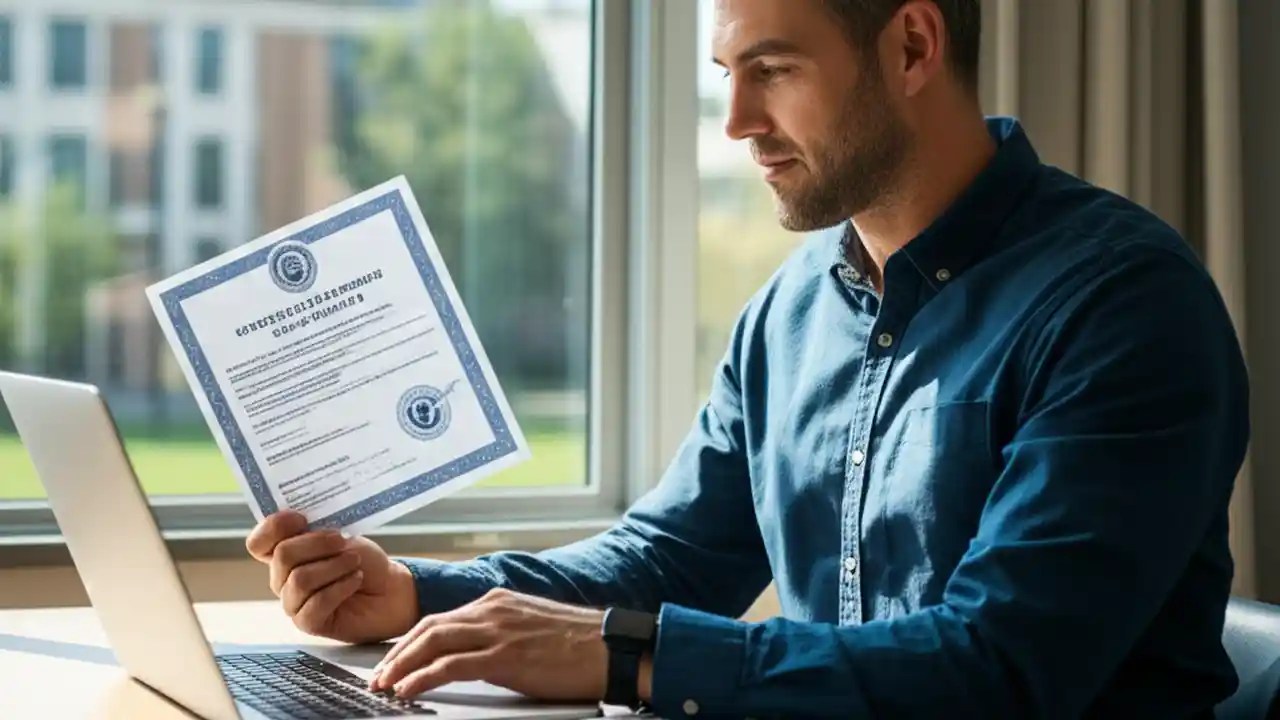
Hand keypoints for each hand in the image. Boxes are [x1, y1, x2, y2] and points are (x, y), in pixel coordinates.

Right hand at [246, 511, 419, 643]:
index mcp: (285, 553)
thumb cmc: (363, 561)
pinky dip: (341, 587)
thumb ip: (315, 529)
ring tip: (355, 563)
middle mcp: (282, 579)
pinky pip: (316, 603)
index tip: (302, 519)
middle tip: (343, 542)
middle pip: (283, 555)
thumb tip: (300, 519)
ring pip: (300, 579)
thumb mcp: (341, 536)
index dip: (274, 527)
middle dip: (318, 544)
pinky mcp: (308, 623)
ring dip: (334, 566)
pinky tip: (355, 580)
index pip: (258, 542)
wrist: (389, 589)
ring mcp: (293, 602)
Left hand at [369, 588, 650, 702]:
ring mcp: (498, 631)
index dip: (412, 640)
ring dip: (402, 665)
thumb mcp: (532, 626)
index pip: (441, 618)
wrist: (612, 646)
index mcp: (498, 601)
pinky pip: (451, 666)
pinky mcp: (505, 657)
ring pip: (433, 642)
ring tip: (384, 685)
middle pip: (428, 627)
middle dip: (398, 653)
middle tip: (378, 675)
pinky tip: (407, 690)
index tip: (395, 659)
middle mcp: (492, 609)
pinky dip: (422, 678)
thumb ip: (501, 631)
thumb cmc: (580, 642)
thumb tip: (476, 651)